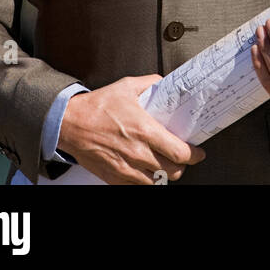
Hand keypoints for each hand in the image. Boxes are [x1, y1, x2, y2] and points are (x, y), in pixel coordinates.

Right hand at [57, 74, 206, 184]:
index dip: (194, 155)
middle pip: (173, 171)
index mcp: (144, 130)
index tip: (198, 152)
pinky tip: (146, 169)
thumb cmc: (97, 106)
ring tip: (164, 164)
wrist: (71, 124)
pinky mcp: (114, 178)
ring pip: (157, 182)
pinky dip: (146, 180)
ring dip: (164, 174)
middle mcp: (138, 153)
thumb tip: (164, 82)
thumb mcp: (127, 86)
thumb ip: (150, 83)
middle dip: (181, 165)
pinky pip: (138, 186)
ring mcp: (126, 168)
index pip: (179, 152)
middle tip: (182, 157)